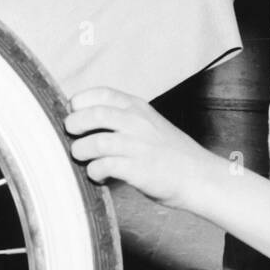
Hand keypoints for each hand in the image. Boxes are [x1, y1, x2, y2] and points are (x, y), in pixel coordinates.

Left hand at [64, 87, 222, 211]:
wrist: (199, 176)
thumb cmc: (170, 153)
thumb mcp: (149, 123)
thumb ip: (123, 119)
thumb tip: (84, 120)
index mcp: (139, 107)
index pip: (103, 93)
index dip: (81, 100)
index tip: (73, 111)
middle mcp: (138, 122)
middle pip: (94, 115)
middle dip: (74, 124)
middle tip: (71, 134)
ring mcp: (138, 146)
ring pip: (96, 142)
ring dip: (81, 150)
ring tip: (82, 156)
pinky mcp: (139, 169)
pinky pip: (105, 166)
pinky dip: (95, 171)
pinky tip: (98, 175)